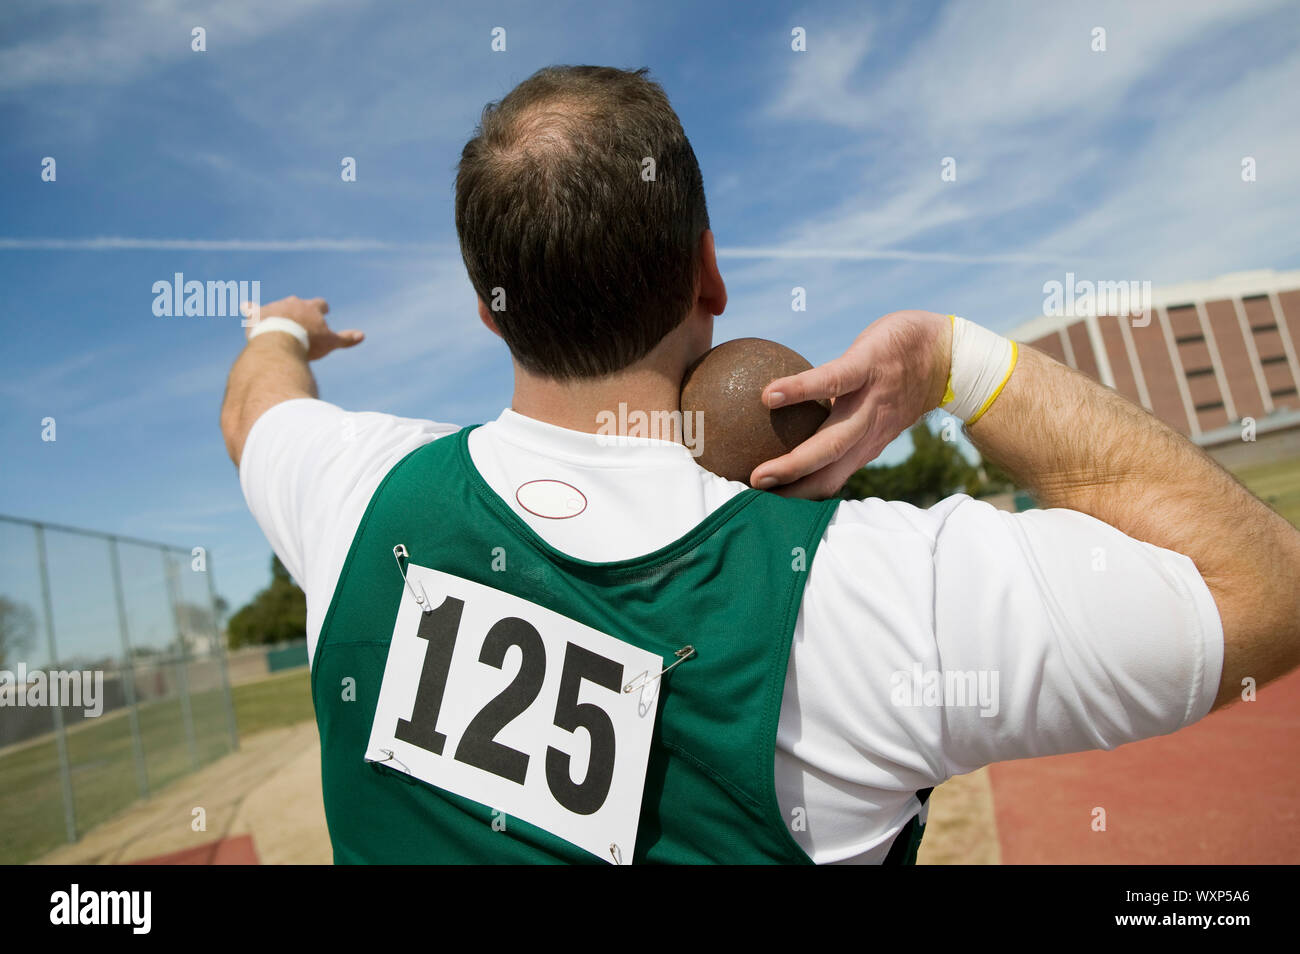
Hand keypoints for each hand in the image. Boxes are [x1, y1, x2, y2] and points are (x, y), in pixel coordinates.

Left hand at [241, 295, 363, 360]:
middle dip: (299, 309)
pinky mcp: (257, 314)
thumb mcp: (330, 342)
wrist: (280, 341)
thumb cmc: (308, 342)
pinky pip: (251, 309)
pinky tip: (244, 307)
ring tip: (276, 319)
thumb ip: (345, 338)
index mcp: (311, 308)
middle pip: (298, 302)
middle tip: (300, 317)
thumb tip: (362, 335)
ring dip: (278, 312)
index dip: (321, 308)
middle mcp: (292, 303)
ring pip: (276, 307)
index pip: (319, 304)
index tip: (323, 310)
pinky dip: (249, 309)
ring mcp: (274, 307)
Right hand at [751, 310, 952, 498]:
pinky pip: (831, 380)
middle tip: (755, 500)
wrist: (950, 353)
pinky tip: (770, 396)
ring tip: (761, 475)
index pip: (828, 480)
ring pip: (832, 441)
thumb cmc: (901, 380)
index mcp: (863, 444)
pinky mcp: (868, 366)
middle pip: (827, 471)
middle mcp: (866, 432)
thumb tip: (788, 425)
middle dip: (792, 491)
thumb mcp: (870, 410)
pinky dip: (801, 391)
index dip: (799, 498)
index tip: (765, 510)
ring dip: (796, 463)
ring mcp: (869, 401)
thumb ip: (836, 420)